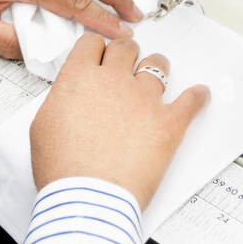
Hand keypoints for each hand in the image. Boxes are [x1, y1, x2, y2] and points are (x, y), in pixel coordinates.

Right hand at [29, 34, 209, 209]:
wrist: (87, 199)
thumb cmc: (62, 171)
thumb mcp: (43, 126)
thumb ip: (60, 101)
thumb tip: (69, 98)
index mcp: (79, 79)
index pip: (92, 44)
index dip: (96, 50)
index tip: (99, 56)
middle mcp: (113, 81)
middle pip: (126, 49)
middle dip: (125, 54)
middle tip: (126, 64)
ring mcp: (144, 100)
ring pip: (158, 65)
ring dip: (157, 68)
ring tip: (157, 76)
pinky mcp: (169, 123)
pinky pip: (191, 101)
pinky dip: (197, 97)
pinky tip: (199, 95)